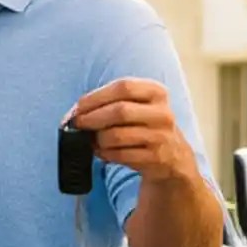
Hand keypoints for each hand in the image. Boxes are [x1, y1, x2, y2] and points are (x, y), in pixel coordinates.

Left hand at [72, 77, 193, 182]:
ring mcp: (161, 137)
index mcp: (156, 92)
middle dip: (92, 118)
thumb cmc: (142, 125)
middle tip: (77, 124)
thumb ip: (108, 103)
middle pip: (120, 111)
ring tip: (91, 139)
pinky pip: (119, 155)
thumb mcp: (135, 105)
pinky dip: (104, 153)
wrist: (172, 156)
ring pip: (116, 136)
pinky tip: (102, 151)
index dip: (95, 97)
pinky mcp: (156, 158)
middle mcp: (162, 113)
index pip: (123, 87)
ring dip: (96, 139)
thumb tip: (74, 114)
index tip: (77, 107)